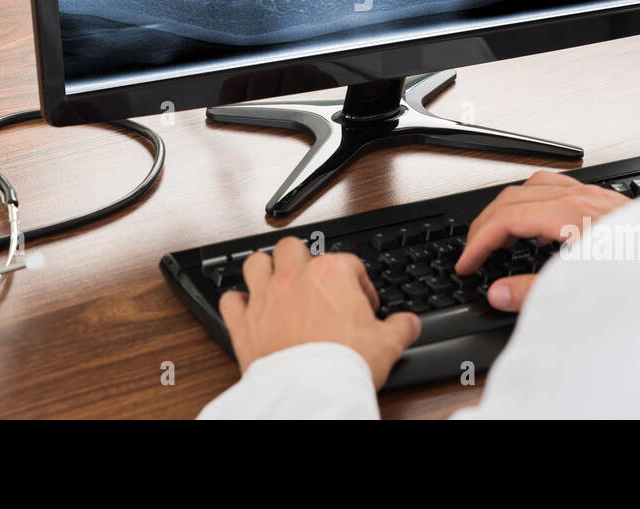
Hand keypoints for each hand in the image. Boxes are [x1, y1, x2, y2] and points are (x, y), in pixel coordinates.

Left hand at [218, 236, 421, 387]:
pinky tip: (248, 310)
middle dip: (302, 259)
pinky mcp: (244, 322)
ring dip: (264, 270)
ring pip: (256, 262)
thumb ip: (401, 327)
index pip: (348, 263)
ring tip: (276, 284)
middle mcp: (294, 277)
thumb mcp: (387, 344)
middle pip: (293, 248)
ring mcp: (266, 297)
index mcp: (331, 274)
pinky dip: (237, 303)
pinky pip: (231, 300)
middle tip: (312, 280)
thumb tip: (409, 324)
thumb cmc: (345, 363)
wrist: (312, 390)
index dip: (358, 282)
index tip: (361, 302)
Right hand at [455, 171, 630, 311]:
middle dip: (487, 222)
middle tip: (473, 250)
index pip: (507, 218)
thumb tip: (498, 293)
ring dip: (510, 206)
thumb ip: (535, 292)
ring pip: (535, 184)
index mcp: (571, 216)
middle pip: (514, 196)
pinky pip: (559, 186)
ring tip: (499, 232)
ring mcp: (596, 196)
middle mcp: (582, 198)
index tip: (466, 262)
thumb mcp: (585, 287)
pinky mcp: (609, 201)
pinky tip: (540, 220)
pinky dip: (535, 199)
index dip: (479, 240)